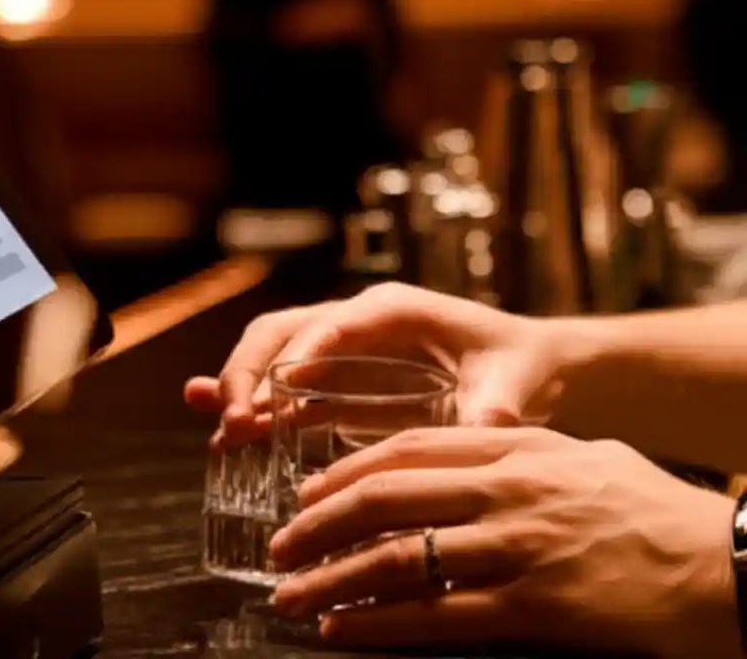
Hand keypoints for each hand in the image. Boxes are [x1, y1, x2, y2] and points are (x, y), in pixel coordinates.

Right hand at [184, 283, 570, 441]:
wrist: (527, 371)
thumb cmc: (520, 369)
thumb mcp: (511, 389)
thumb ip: (491, 410)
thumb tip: (482, 429)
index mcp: (393, 310)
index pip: (328, 326)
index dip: (295, 359)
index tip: (270, 401)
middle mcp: (355, 321)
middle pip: (280, 331)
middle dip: (249, 371)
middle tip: (235, 419)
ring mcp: (337, 348)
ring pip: (269, 354)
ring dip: (240, 388)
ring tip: (220, 429)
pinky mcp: (333, 379)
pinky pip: (282, 388)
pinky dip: (253, 409)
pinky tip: (226, 437)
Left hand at [268, 427, 739, 657]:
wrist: (727, 567)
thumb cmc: (657, 514)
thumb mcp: (585, 458)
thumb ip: (518, 452)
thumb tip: (457, 461)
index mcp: (519, 447)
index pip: (408, 446)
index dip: (346, 470)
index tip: (308, 492)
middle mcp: (509, 489)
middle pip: (386, 497)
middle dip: (319, 523)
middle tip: (281, 545)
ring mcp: (519, 547)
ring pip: (398, 558)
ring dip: (332, 578)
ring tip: (292, 594)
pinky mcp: (534, 606)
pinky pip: (437, 615)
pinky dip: (378, 623)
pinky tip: (342, 628)